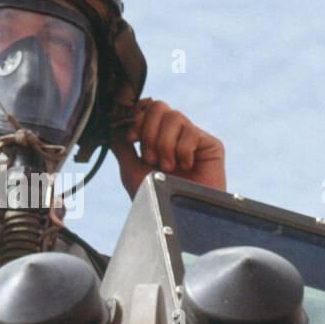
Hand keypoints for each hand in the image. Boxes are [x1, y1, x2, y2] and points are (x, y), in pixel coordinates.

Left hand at [110, 97, 225, 197]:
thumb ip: (121, 144)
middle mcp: (174, 135)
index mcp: (155, 137)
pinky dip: (183, 152)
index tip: (132, 138)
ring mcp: (192, 138)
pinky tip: (186, 167)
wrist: (176, 216)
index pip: (146, 110)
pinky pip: (191, 132)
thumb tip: (114, 123)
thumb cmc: (154, 197)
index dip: (137, 118)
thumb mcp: (130, 168)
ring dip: (164, 144)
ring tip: (168, 167)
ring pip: (173, 116)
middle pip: (158, 106)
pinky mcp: (210, 145)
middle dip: (149, 132)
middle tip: (151, 159)